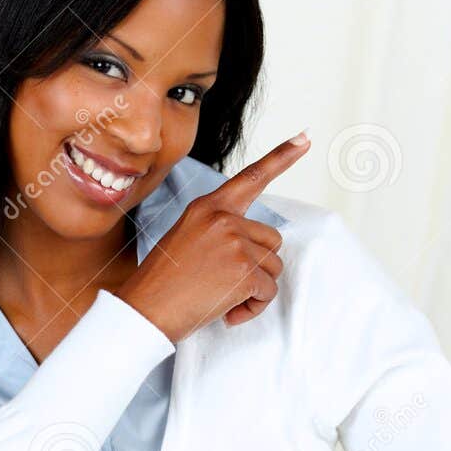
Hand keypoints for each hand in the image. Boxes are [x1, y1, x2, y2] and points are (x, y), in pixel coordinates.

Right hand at [114, 132, 309, 341]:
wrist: (145, 311)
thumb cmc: (163, 284)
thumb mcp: (187, 239)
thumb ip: (219, 232)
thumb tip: (254, 245)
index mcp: (207, 207)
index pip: (251, 177)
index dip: (282, 157)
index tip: (304, 139)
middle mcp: (223, 219)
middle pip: (271, 239)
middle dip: (257, 266)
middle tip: (225, 284)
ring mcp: (235, 242)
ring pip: (273, 267)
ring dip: (255, 289)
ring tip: (222, 298)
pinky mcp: (244, 269)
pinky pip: (268, 291)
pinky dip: (253, 307)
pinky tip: (227, 311)